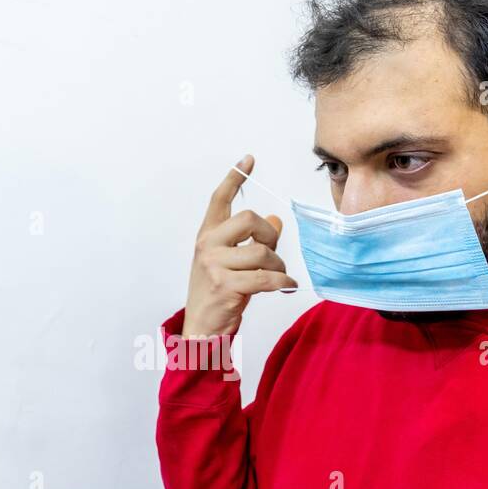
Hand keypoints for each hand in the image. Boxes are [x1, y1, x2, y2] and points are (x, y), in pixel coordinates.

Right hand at [182, 155, 296, 337]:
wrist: (200, 329)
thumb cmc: (217, 294)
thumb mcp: (231, 263)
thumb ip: (251, 241)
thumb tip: (276, 219)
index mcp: (207, 236)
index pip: (219, 199)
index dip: (234, 177)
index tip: (248, 159)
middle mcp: (207, 245)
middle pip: (250, 219)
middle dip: (270, 235)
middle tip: (273, 253)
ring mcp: (214, 265)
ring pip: (262, 252)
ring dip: (278, 266)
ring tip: (278, 277)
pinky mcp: (225, 286)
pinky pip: (266, 278)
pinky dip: (282, 283)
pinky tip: (287, 286)